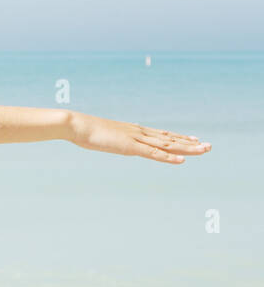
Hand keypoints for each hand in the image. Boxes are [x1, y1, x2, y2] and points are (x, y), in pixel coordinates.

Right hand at [68, 114, 210, 163]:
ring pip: (167, 145)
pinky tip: (181, 161)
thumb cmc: (85, 130)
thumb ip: (111, 139)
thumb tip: (111, 140)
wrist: (77, 124)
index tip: (194, 139)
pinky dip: (168, 158)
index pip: (162, 135)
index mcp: (134, 131)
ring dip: (187, 148)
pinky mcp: (130, 147)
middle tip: (209, 145)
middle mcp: (139, 133)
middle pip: (170, 139)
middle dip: (190, 143)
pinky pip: (153, 154)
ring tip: (204, 149)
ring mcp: (136, 139)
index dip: (179, 138)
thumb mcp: (103, 136)